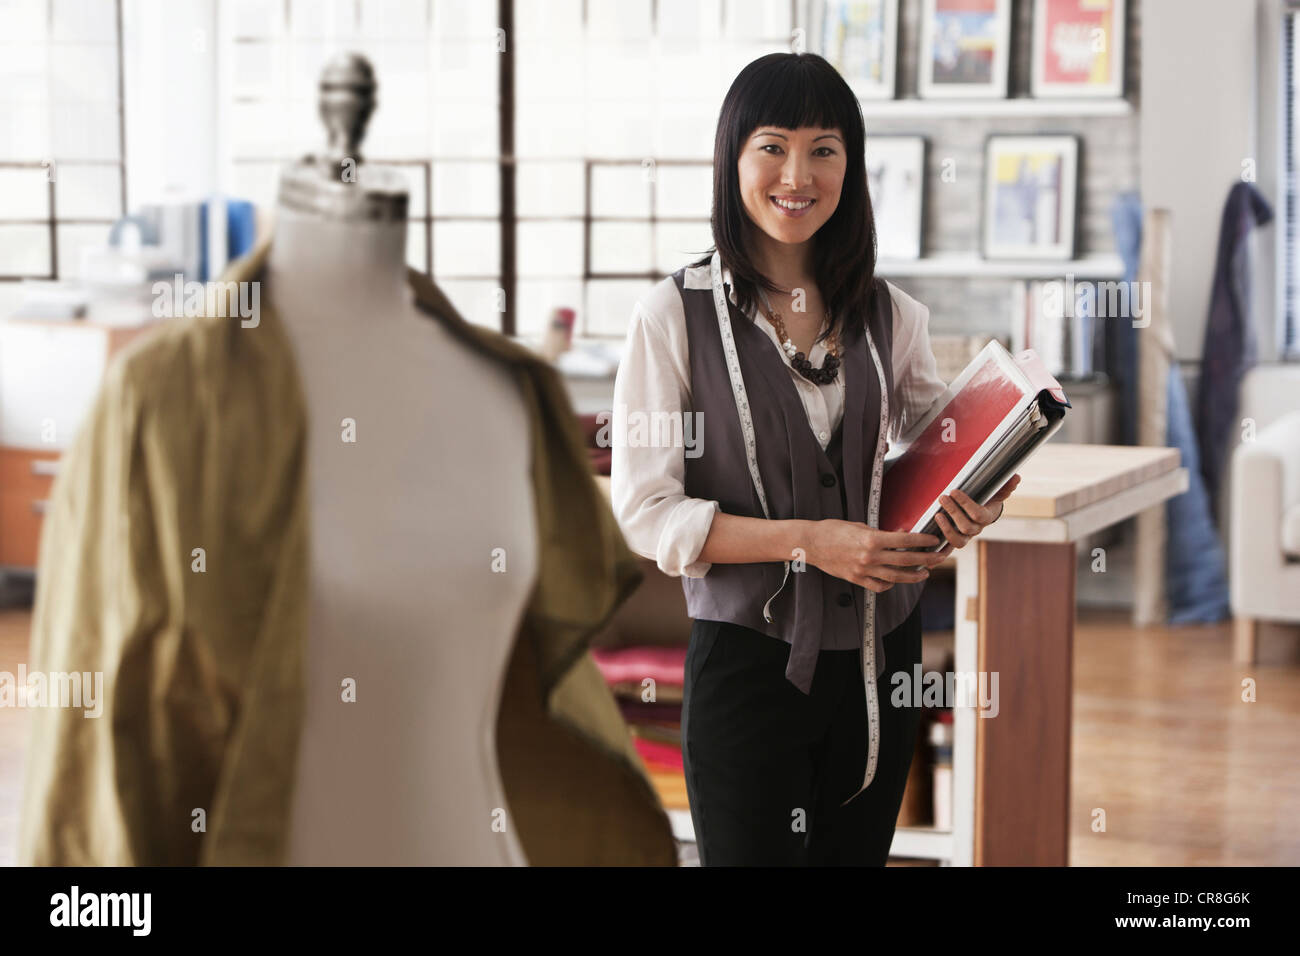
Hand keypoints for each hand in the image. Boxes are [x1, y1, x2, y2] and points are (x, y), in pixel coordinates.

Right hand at [805, 520, 950, 593]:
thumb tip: (901, 534)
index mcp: (871, 539)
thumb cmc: (833, 530)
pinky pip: (879, 586)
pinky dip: (890, 585)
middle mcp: (870, 556)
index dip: (923, 541)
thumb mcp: (859, 526)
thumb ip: (881, 532)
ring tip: (924, 573)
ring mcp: (863, 570)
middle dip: (926, 559)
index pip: (905, 541)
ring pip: (896, 577)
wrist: (811, 543)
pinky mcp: (857, 579)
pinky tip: (896, 580)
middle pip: (906, 560)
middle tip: (939, 558)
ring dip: (914, 576)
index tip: (933, 540)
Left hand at [933, 474, 1020, 548]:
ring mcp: (967, 536)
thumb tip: (1016, 477)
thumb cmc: (989, 498)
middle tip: (942, 497)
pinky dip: (942, 540)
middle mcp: (977, 528)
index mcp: (987, 516)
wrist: (984, 511)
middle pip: (966, 527)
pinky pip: (950, 546)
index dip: (965, 504)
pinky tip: (934, 527)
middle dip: (953, 512)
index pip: (977, 514)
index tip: (954, 491)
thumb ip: (1006, 485)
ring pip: (957, 540)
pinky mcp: (956, 539)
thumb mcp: (998, 491)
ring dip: (946, 528)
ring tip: (937, 514)